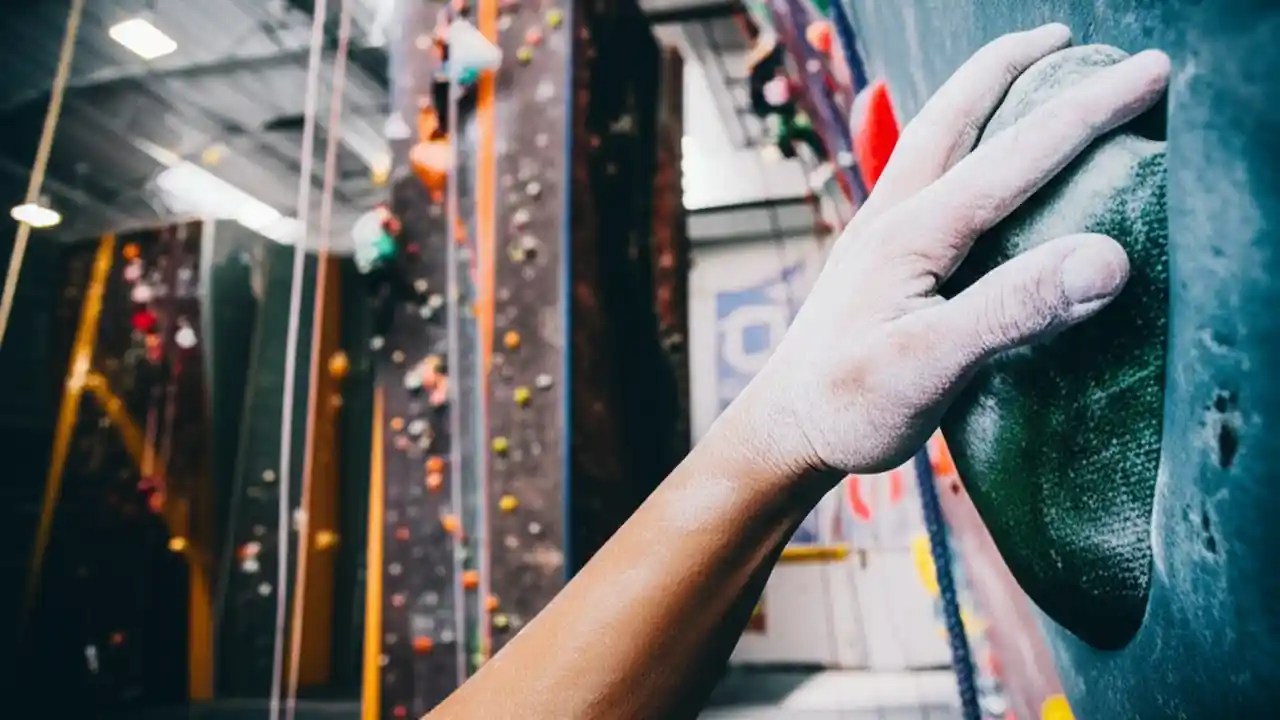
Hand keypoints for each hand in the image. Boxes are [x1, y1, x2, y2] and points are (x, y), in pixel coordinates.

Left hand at [719, 25, 1170, 478]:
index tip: (1151, 69)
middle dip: (1014, 67)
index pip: (1014, 156)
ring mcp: (880, 231)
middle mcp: (892, 216)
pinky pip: (925, 172)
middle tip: (1068, 36)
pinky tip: (973, 156)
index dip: (1087, 111)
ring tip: (1026, 68)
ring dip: (982, 93)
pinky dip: (961, 139)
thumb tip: (1109, 256)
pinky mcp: (878, 255)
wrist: (783, 429)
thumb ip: (1014, 310)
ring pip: (934, 137)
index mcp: (912, 232)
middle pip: (955, 116)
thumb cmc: (849, 407)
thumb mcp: (931, 366)